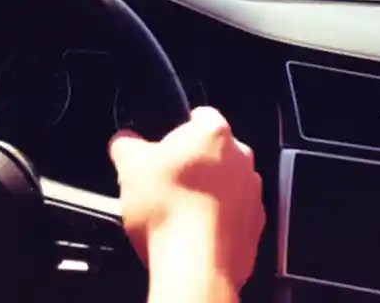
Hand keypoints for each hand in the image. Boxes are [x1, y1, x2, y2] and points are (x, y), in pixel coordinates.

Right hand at [109, 107, 263, 299]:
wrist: (195, 264)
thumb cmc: (167, 209)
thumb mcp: (130, 167)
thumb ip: (126, 144)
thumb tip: (124, 141)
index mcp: (214, 133)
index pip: (199, 115)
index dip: (178, 129)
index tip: (164, 146)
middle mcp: (241, 158)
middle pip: (214, 151)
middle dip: (193, 163)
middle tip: (166, 182)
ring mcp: (252, 192)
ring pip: (227, 183)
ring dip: (208, 192)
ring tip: (179, 211)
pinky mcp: (255, 225)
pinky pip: (234, 215)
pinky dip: (218, 220)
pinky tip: (195, 232)